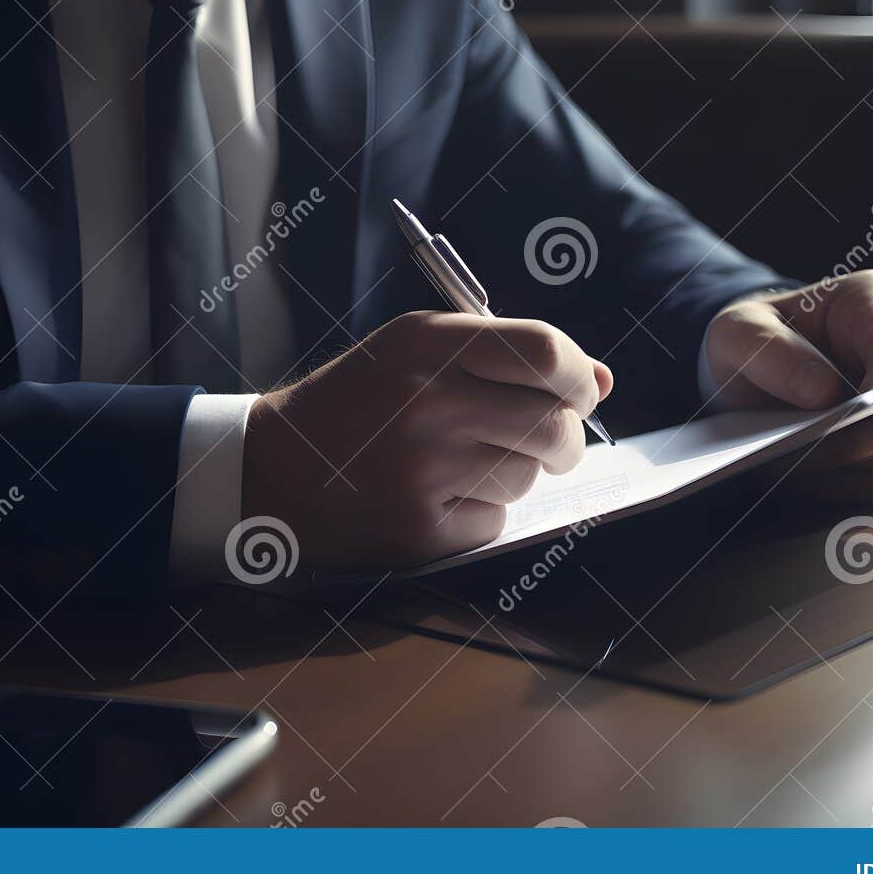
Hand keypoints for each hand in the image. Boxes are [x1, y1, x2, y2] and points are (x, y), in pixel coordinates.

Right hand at [242, 311, 613, 569]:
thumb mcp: (417, 352)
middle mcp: (428, 402)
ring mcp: (423, 470)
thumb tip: (601, 379)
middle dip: (566, 437)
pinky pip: (496, 518)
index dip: (577, 376)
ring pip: (528, 475)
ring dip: (517, 473)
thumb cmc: (360, 402)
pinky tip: (437, 497)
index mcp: (427, 343)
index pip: (546, 352)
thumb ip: (508, 356)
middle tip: (547, 440)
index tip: (577, 390)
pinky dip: (481, 511)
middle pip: (555, 424)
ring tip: (463, 463)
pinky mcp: (420, 529)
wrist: (271, 469)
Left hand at [702, 269, 872, 503]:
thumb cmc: (757, 344)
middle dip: (859, 443)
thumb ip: (769, 350)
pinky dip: (851, 488)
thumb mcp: (736, 333)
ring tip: (790, 468)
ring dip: (850, 470)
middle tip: (797, 456)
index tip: (850, 416)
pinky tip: (809, 480)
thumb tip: (823, 392)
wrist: (764, 369)